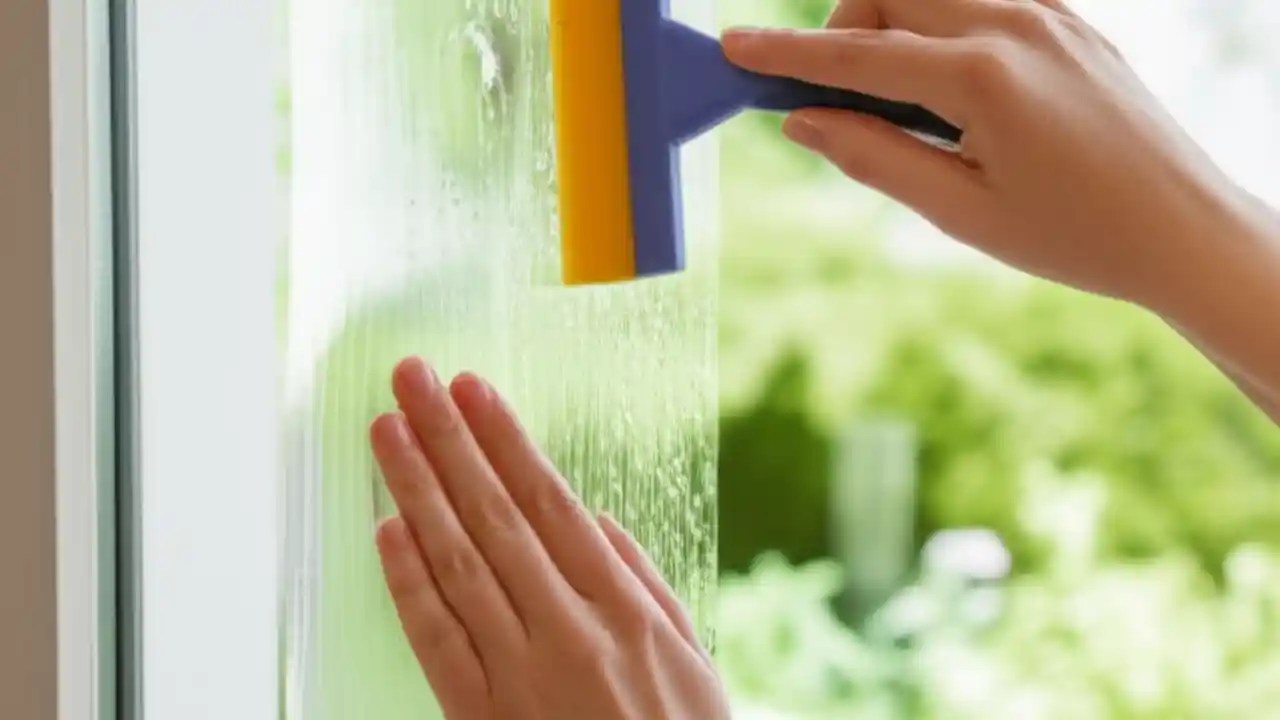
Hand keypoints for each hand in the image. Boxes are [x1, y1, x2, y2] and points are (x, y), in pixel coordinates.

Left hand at [369, 357, 729, 719]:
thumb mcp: (691, 657)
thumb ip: (642, 580)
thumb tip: (591, 517)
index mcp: (622, 607)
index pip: (549, 502)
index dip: (505, 441)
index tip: (472, 389)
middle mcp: (566, 628)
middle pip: (493, 516)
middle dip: (448, 440)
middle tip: (410, 378)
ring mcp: (518, 673)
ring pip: (457, 562)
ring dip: (416, 490)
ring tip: (386, 431)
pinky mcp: (480, 715)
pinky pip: (436, 639)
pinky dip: (408, 582)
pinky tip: (386, 530)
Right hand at [725, 0, 1279, 418]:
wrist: (1183, 229)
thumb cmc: (1075, 234)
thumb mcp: (960, 211)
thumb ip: (873, 156)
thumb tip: (801, 120)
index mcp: (983, 76)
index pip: (857, 53)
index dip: (787, 53)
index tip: (734, 46)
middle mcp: (1015, 23)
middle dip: (846, 32)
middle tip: (839, 101)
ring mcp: (1048, 13)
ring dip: (894, 24)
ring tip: (899, 99)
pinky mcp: (1070, 18)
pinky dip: (940, 23)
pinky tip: (949, 84)